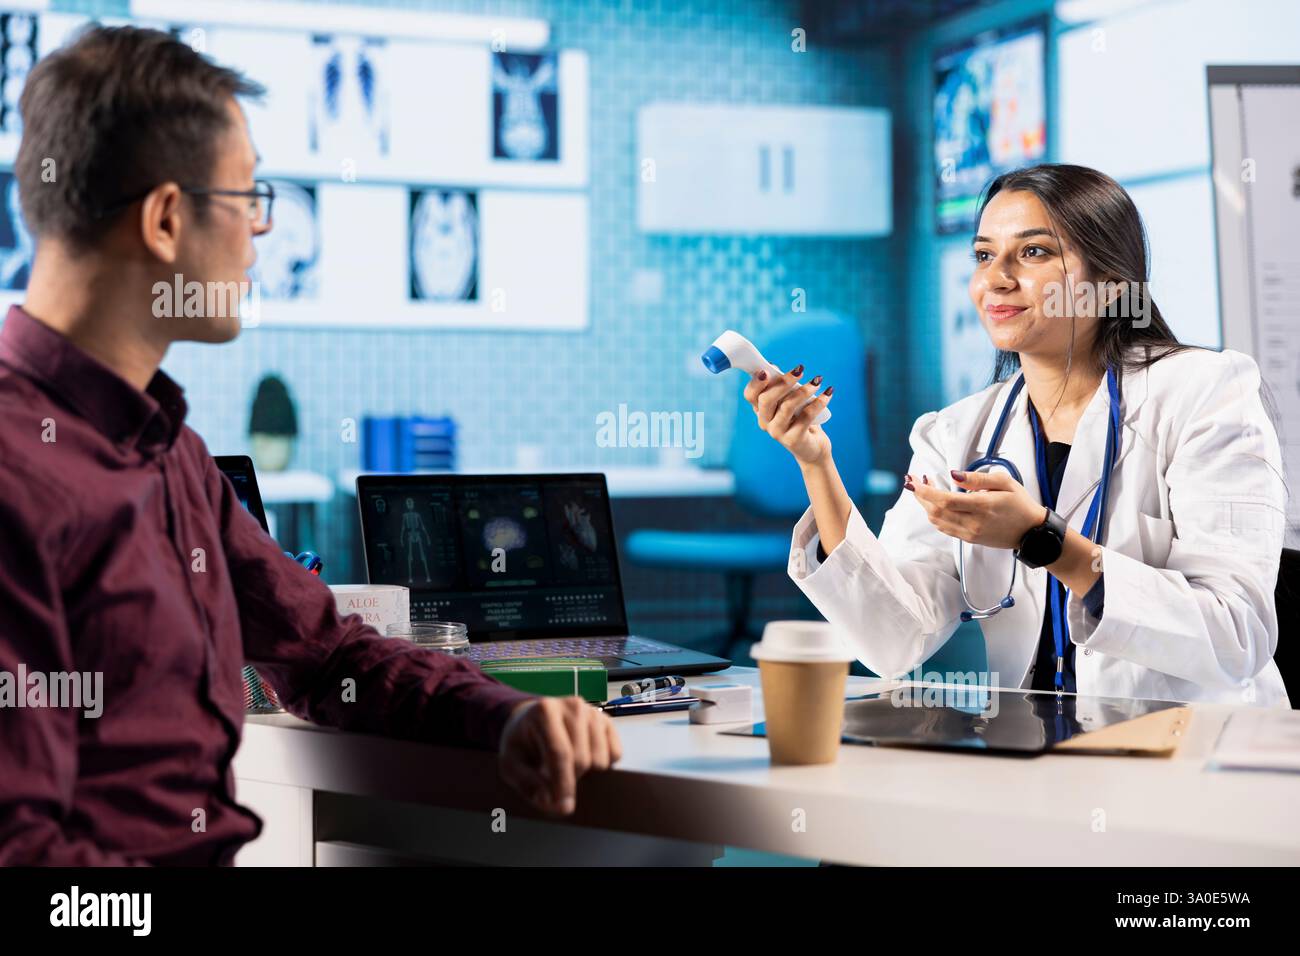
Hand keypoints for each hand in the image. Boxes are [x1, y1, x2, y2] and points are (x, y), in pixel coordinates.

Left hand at [498, 697, 621, 815]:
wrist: (531, 720)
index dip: (563, 785)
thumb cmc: (521, 743)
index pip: (560, 753)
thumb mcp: (510, 763)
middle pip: (582, 759)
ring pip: (601, 760)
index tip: (563, 808)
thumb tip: (551, 802)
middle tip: (554, 779)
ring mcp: (592, 712)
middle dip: (570, 779)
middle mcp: (572, 706)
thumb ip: (527, 784)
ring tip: (567, 766)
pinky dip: (602, 764)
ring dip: (586, 773)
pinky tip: (584, 758)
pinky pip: (615, 754)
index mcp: (545, 711)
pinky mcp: (607, 720)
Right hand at [742, 363, 834, 465]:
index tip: (767, 370)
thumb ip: (781, 386)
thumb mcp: (789, 400)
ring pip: (787, 407)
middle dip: (783, 382)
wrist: (812, 447)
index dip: (756, 382)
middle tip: (800, 370)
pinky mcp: (793, 440)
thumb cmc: (800, 419)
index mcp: (761, 410)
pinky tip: (827, 394)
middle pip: (766, 400)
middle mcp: (765, 422)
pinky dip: (818, 403)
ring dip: (803, 391)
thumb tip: (773, 366)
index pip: (750, 395)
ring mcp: (777, 432)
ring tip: (817, 380)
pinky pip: (805, 417)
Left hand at [906, 468, 1044, 550]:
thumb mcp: (1004, 482)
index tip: (914, 481)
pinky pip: (944, 528)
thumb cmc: (1020, 503)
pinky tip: (934, 502)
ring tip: (923, 488)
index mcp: (982, 506)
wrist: (1031, 532)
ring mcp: (969, 533)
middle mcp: (973, 523)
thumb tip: (953, 474)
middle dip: (920, 496)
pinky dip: (934, 514)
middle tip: (914, 480)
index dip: (925, 492)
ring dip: (925, 505)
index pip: (945, 501)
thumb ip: (977, 479)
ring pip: (936, 521)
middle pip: (935, 511)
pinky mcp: (968, 539)